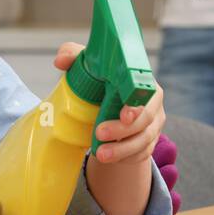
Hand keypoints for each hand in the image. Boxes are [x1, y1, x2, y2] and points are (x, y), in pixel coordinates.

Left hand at [53, 41, 164, 166]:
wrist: (106, 103)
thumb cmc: (100, 79)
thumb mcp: (87, 65)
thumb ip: (73, 55)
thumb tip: (60, 61)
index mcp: (143, 82)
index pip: (146, 93)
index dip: (137, 105)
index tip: (123, 114)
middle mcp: (153, 104)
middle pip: (146, 120)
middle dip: (123, 130)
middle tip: (99, 133)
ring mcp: (153, 126)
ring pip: (144, 141)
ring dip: (122, 150)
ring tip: (100, 154)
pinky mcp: (147, 143)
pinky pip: (141, 154)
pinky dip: (125, 158)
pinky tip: (109, 158)